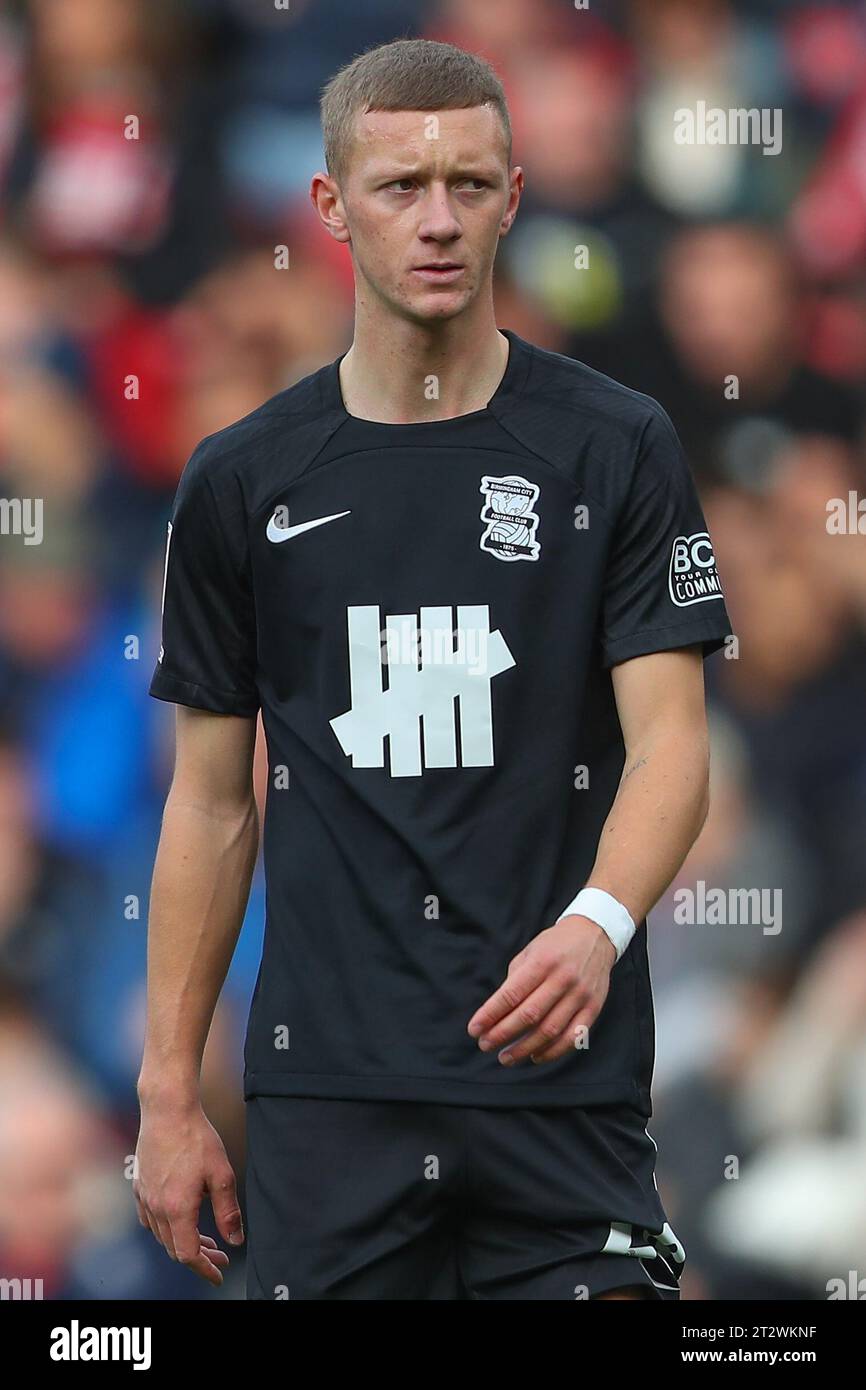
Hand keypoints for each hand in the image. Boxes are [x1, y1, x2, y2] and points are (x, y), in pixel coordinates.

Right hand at [133, 1096, 242, 1285]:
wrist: (167, 1110)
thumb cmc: (197, 1138)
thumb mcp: (222, 1174)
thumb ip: (228, 1211)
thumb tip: (235, 1241)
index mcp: (177, 1209)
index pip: (188, 1254)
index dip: (205, 1269)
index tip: (219, 1274)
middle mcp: (156, 1208)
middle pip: (174, 1248)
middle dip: (199, 1256)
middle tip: (220, 1255)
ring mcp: (144, 1197)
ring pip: (161, 1235)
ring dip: (182, 1242)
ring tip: (205, 1238)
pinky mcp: (139, 1185)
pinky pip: (148, 1219)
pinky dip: (165, 1228)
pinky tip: (177, 1220)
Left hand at [467, 915, 616, 1065]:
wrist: (595, 935)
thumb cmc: (555, 945)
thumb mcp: (530, 952)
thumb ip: (515, 981)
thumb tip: (496, 1014)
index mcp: (542, 962)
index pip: (511, 994)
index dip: (490, 1014)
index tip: (474, 1029)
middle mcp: (563, 978)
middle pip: (529, 1015)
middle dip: (503, 1034)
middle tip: (485, 1045)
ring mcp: (580, 995)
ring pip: (550, 1030)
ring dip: (524, 1048)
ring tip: (506, 1057)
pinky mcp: (593, 1007)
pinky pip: (573, 1037)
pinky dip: (553, 1051)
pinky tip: (535, 1056)